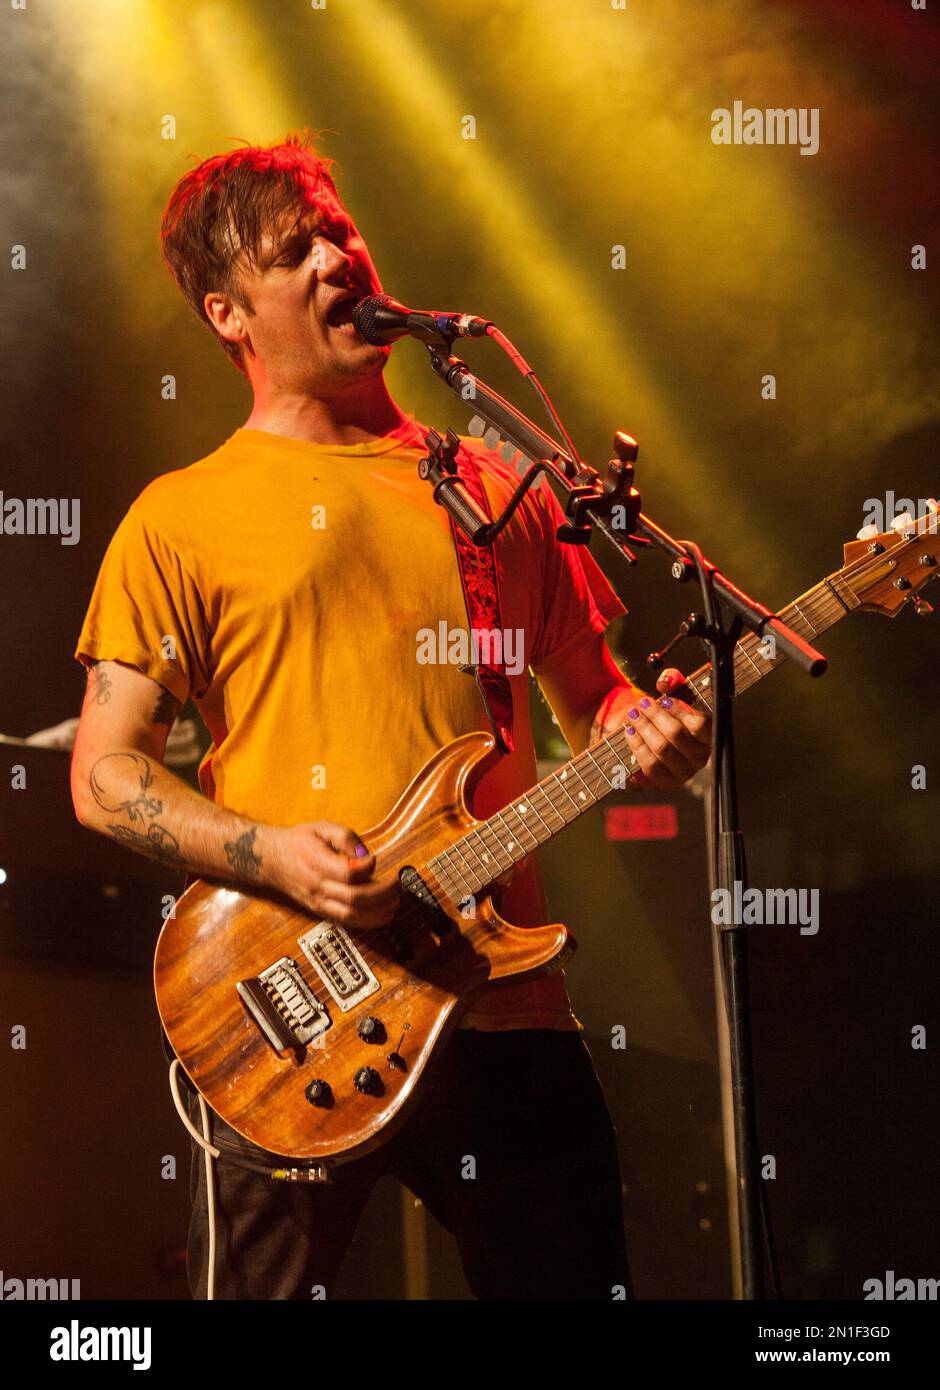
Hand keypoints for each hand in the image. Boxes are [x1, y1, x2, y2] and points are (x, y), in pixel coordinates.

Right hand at [266, 820, 401, 927]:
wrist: (271, 860)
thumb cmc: (299, 842)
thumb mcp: (320, 827)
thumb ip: (344, 836)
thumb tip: (364, 854)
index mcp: (315, 862)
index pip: (347, 873)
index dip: (367, 867)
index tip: (373, 858)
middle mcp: (316, 886)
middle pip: (355, 898)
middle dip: (383, 893)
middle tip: (397, 883)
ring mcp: (318, 902)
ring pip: (352, 915)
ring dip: (379, 911)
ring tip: (395, 900)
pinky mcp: (321, 911)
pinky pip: (347, 922)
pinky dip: (369, 921)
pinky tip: (384, 914)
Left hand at [613, 668, 711, 789]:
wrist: (657, 742)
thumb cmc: (670, 717)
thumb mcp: (675, 696)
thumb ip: (673, 682)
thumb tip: (665, 681)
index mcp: (709, 737)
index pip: (700, 725)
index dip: (680, 711)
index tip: (664, 700)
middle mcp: (700, 758)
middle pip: (676, 735)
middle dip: (655, 717)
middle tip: (642, 704)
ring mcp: (683, 772)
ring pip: (661, 750)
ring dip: (643, 730)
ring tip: (633, 716)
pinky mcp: (666, 782)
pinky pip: (649, 766)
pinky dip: (637, 748)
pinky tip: (630, 733)